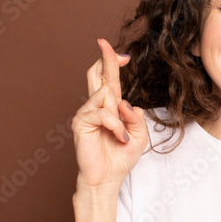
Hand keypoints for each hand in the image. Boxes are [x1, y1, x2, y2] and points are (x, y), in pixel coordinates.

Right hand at [71, 38, 149, 193]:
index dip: (113, 63)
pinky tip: (118, 137)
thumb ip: (137, 117)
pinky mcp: (81, 123)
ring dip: (119, 116)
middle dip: (104, 59)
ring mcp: (87, 113)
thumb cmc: (121, 157)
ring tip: (122, 135)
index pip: (108, 79)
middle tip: (104, 43)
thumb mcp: (140, 135)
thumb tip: (125, 102)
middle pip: (96, 74)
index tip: (124, 55)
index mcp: (110, 107)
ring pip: (105, 94)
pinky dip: (115, 125)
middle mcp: (96, 106)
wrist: (107, 179)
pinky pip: (103, 113)